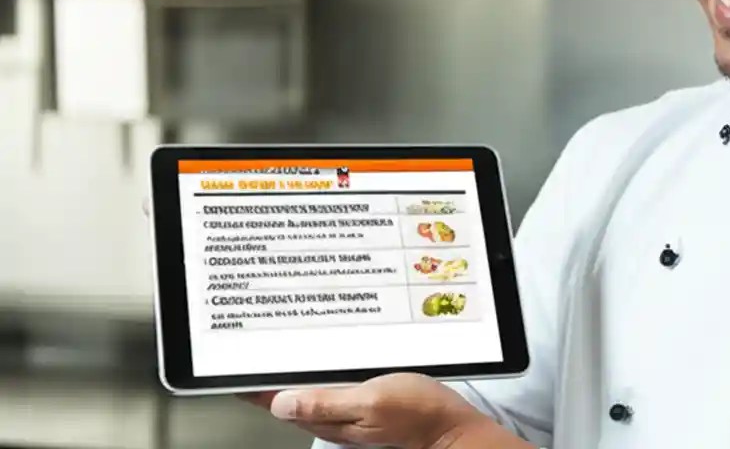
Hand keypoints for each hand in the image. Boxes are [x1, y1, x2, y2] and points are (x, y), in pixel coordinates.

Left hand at [240, 373, 510, 448]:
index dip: (253, 387)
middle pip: (287, 398)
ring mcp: (349, 412)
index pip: (277, 402)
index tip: (232, 368)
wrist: (451, 427)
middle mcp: (333, 417)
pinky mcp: (364, 404)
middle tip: (248, 349)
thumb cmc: (418, 414)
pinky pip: (330, 389)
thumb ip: (328, 402)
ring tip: (272, 351)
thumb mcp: (371, 402)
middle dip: (267, 376)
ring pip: (307, 392)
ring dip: (290, 374)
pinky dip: (317, 375)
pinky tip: (319, 361)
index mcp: (329, 417)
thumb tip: (283, 402)